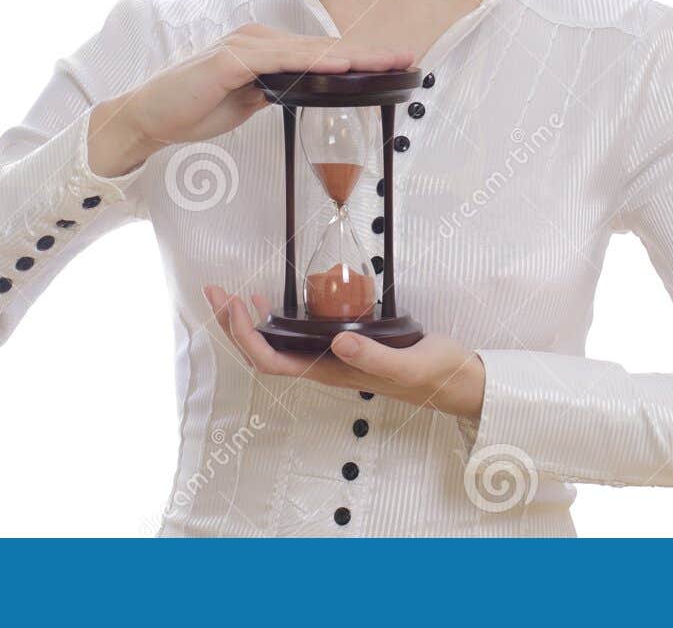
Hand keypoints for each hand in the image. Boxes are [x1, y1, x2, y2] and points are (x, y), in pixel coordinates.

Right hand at [90, 24, 413, 176]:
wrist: (148, 116)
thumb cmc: (192, 107)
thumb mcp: (244, 103)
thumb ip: (272, 92)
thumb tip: (302, 92)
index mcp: (263, 50)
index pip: (321, 53)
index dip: (360, 58)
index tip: (395, 63)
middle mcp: (257, 40)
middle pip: (323, 46)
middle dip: (368, 53)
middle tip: (408, 56)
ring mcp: (243, 47)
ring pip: (308, 50)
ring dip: (350, 55)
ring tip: (386, 60)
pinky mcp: (229, 61)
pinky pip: (280, 60)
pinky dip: (312, 61)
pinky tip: (340, 64)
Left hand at [202, 285, 484, 422]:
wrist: (458, 382)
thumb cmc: (434, 374)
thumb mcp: (408, 362)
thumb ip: (374, 356)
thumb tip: (337, 341)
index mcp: (333, 372)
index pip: (272, 361)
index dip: (246, 337)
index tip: (234, 304)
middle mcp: (324, 366)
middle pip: (262, 353)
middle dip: (233, 325)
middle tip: (214, 290)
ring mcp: (331, 357)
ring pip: (275, 345)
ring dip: (247, 322)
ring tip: (230, 294)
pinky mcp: (343, 345)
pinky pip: (295, 335)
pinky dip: (274, 317)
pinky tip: (271, 300)